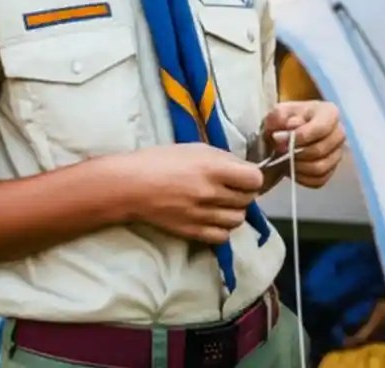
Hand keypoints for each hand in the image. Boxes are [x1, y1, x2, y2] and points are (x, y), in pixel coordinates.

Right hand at [121, 143, 264, 244]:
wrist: (130, 186)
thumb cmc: (159, 160)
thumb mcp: (194, 148)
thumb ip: (222, 159)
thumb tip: (243, 169)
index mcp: (213, 168)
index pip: (254, 179)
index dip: (252, 178)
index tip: (243, 176)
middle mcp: (211, 193)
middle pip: (248, 200)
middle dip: (244, 193)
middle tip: (231, 188)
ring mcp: (202, 215)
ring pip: (238, 219)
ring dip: (234, 211)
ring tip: (221, 204)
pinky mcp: (192, 232)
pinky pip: (222, 236)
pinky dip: (222, 229)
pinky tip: (212, 219)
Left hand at [262, 101, 345, 187]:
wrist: (285, 134)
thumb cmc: (284, 120)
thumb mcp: (277, 112)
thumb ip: (279, 118)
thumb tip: (287, 132)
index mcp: (329, 113)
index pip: (321, 128)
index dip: (300, 136)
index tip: (278, 138)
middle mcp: (338, 133)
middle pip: (320, 150)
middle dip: (296, 153)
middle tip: (279, 151)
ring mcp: (337, 153)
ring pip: (320, 168)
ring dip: (297, 166)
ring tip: (284, 160)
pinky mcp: (331, 170)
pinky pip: (318, 180)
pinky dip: (301, 177)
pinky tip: (290, 168)